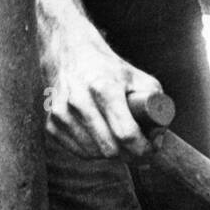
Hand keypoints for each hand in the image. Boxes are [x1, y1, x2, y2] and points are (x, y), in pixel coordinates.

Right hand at [41, 17, 163, 159]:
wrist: (71, 54)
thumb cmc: (111, 71)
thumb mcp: (140, 79)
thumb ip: (156, 106)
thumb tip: (158, 137)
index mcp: (104, 88)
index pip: (126, 134)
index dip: (143, 148)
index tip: (151, 148)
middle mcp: (79, 101)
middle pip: (110, 149)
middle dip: (129, 153)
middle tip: (138, 146)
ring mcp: (61, 113)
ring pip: (94, 154)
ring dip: (111, 152)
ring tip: (119, 136)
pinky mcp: (51, 123)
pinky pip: (79, 152)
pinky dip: (94, 150)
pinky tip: (101, 134)